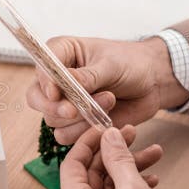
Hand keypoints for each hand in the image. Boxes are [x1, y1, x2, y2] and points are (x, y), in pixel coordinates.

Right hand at [26, 36, 188, 144]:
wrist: (152, 82)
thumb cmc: (131, 63)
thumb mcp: (112, 64)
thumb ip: (88, 76)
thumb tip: (66, 81)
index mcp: (60, 54)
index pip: (41, 68)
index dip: (45, 82)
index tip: (56, 93)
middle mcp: (56, 80)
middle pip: (36, 98)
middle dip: (55, 107)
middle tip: (74, 110)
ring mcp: (63, 102)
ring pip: (52, 120)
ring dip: (79, 118)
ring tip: (109, 100)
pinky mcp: (74, 123)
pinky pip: (66, 135)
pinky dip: (85, 132)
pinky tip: (105, 118)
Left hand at [60, 126, 184, 188]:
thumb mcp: (132, 188)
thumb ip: (118, 157)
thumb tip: (109, 135)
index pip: (72, 165)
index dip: (89, 143)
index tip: (104, 128)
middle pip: (90, 175)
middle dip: (114, 154)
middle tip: (132, 135)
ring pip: (105, 188)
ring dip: (127, 169)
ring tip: (153, 153)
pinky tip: (151, 177)